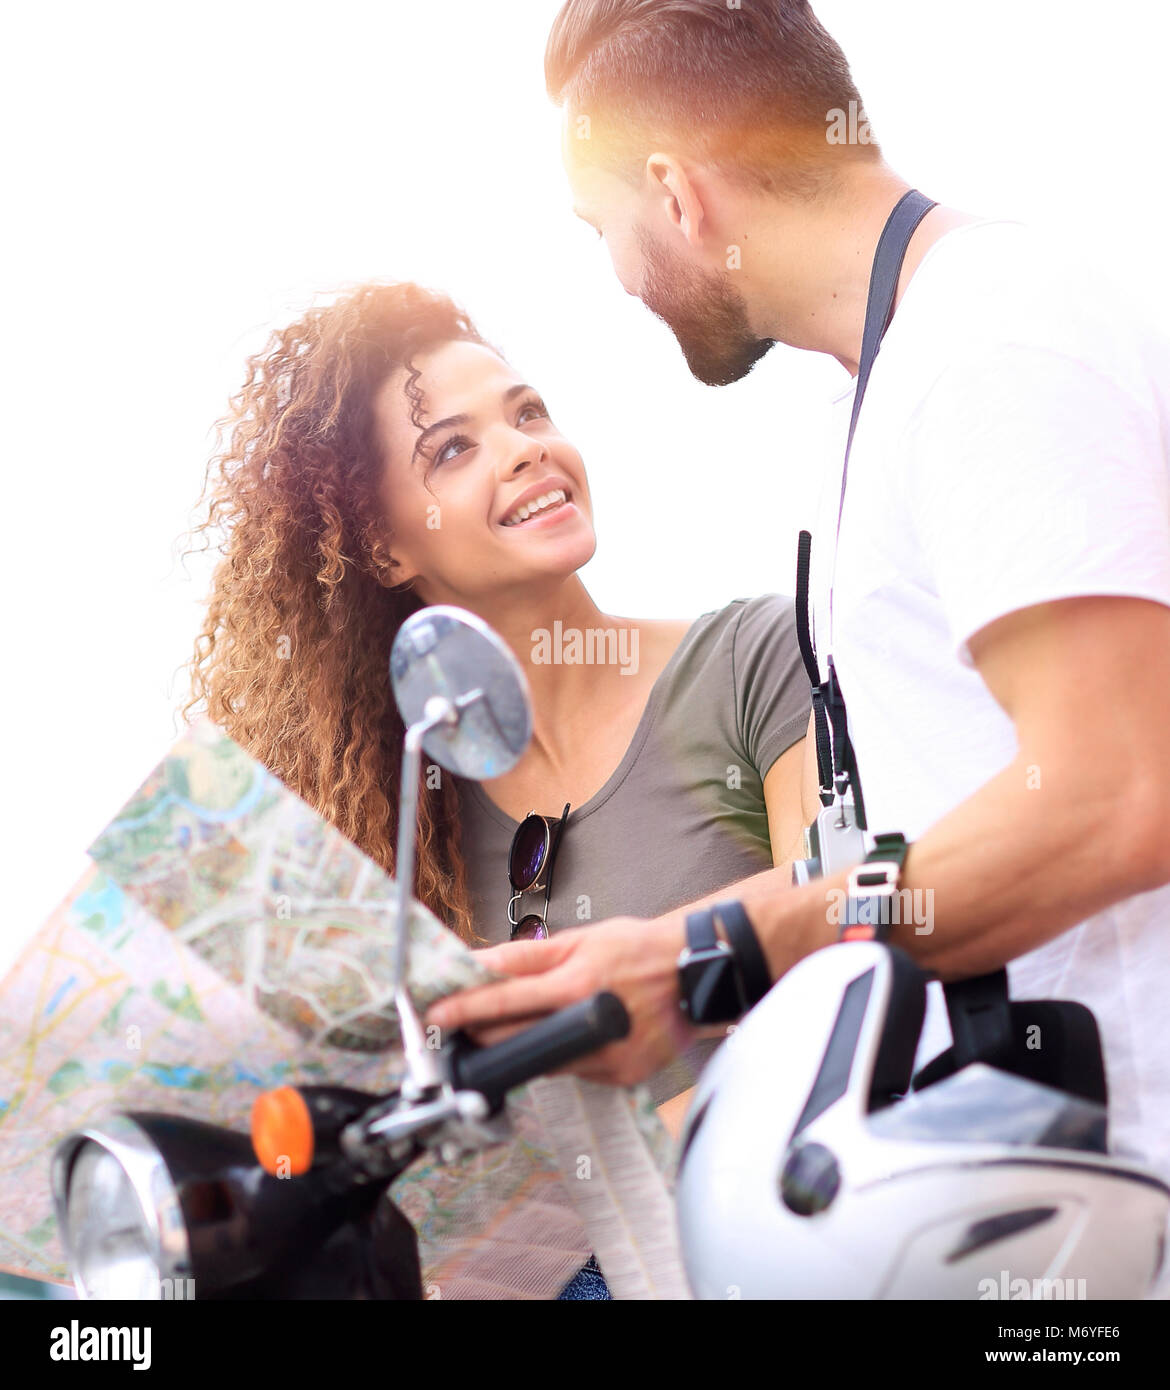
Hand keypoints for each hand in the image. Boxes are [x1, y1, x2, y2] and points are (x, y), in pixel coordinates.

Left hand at [425, 913, 693, 1086]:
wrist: (694, 972)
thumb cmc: (634, 949)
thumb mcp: (580, 939)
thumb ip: (527, 956)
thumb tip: (480, 962)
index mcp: (577, 982)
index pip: (506, 999)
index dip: (466, 1008)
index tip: (437, 1014)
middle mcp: (590, 1022)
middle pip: (516, 1037)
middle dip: (481, 1034)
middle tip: (459, 1029)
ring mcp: (608, 1056)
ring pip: (542, 1062)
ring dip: (519, 1048)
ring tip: (511, 1030)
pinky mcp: (622, 1075)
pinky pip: (574, 1073)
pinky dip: (560, 1058)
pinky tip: (564, 1039)